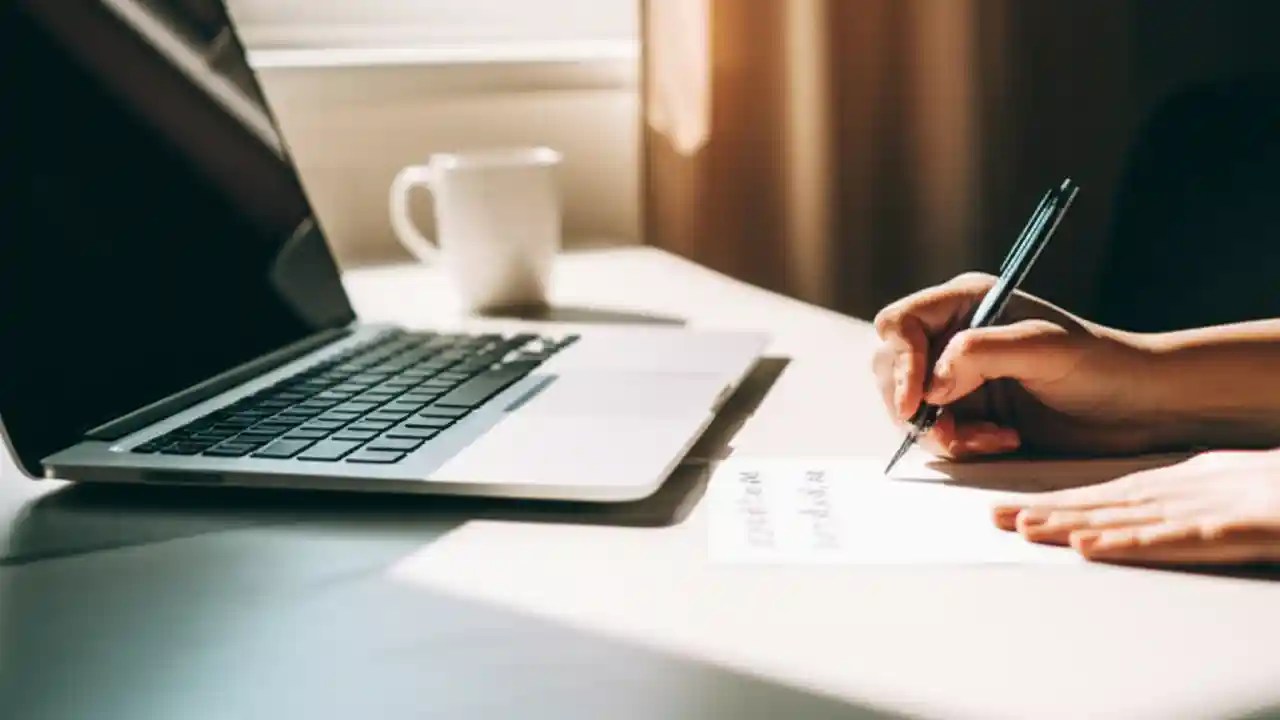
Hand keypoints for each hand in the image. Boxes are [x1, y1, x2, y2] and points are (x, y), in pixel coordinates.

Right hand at [872, 272, 1163, 458]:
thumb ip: (982, 352)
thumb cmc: (1102, 364)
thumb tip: (930, 381)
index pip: (899, 325)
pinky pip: (936, 433)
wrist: (1137, 406)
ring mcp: (956, 376)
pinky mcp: (967, 412)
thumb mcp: (1044, 349)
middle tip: (952, 432)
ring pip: (908, 408)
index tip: (917, 402)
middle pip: (891, 369)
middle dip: (915, 406)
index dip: (900, 363)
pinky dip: (961, 446)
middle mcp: (952, 336)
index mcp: (965, 303)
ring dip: (943, 432)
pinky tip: (1003, 441)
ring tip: (993, 438)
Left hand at [992, 449, 1279, 564]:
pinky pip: (1169, 539)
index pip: (1107, 494)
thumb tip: (1144, 514)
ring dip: (1070, 522)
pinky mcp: (1227, 530)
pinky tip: (1087, 545)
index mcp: (1182, 483)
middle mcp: (1182, 492)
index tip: (1015, 509)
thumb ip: (1186, 502)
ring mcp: (1202, 510)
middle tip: (995, 516)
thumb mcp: (1227, 490)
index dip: (1058, 502)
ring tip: (1024, 528)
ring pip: (1123, 518)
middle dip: (1047, 510)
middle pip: (1103, 503)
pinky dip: (1124, 542)